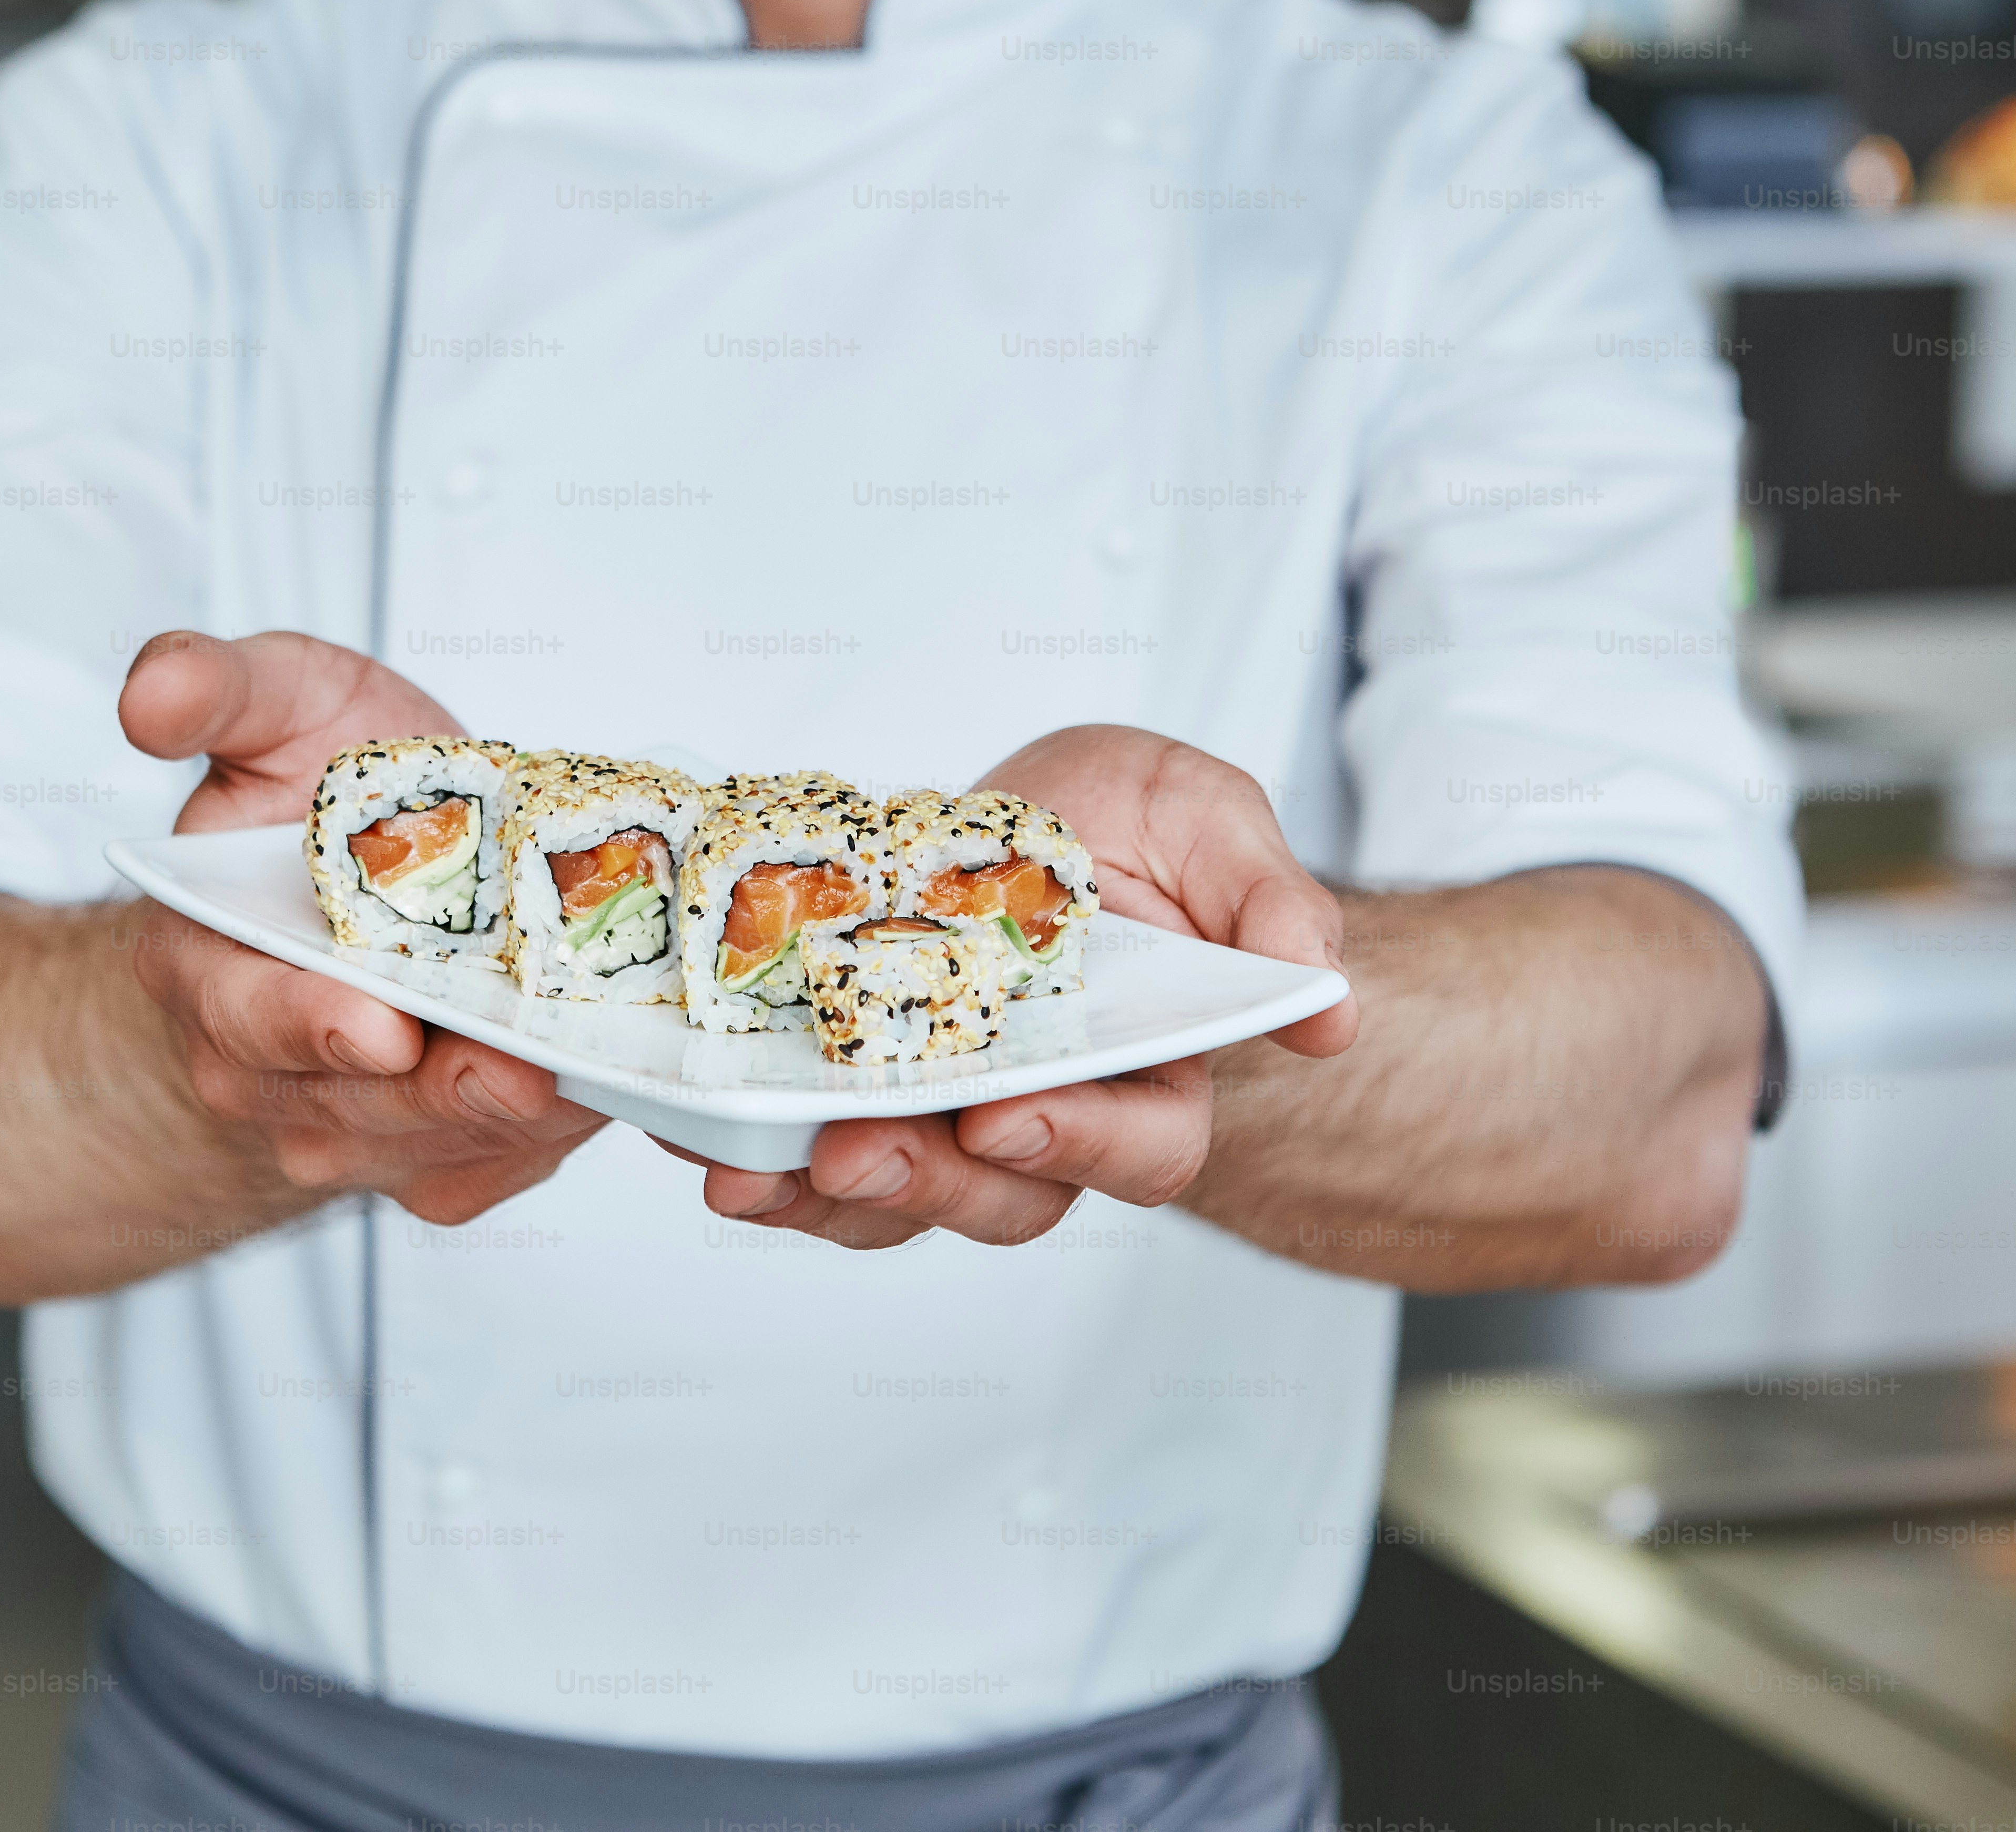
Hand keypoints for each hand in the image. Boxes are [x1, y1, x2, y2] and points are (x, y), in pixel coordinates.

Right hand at [117, 631, 606, 1223]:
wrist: (382, 865)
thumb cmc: (320, 793)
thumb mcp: (274, 706)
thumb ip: (214, 688)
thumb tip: (148, 695)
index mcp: (206, 967)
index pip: (248, 1016)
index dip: (310, 1024)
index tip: (378, 1023)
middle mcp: (265, 1069)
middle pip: (359, 1103)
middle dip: (446, 1088)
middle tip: (527, 1061)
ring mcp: (350, 1126)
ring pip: (435, 1147)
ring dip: (517, 1117)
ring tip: (590, 1068)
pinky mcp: (431, 1158)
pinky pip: (490, 1171)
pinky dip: (547, 1139)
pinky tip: (594, 1086)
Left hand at [689, 726, 1354, 1248]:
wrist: (1042, 821)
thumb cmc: (1141, 831)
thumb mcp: (1215, 824)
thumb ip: (1271, 908)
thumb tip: (1327, 1001)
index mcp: (1148, 1072)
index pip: (1135, 1144)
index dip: (1077, 1143)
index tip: (1008, 1118)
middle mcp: (1042, 1114)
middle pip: (995, 1194)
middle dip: (920, 1185)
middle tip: (848, 1153)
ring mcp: (940, 1111)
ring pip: (887, 1193)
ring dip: (813, 1192)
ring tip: (746, 1169)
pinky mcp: (855, 1084)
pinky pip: (801, 1140)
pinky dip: (746, 1143)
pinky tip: (688, 1126)